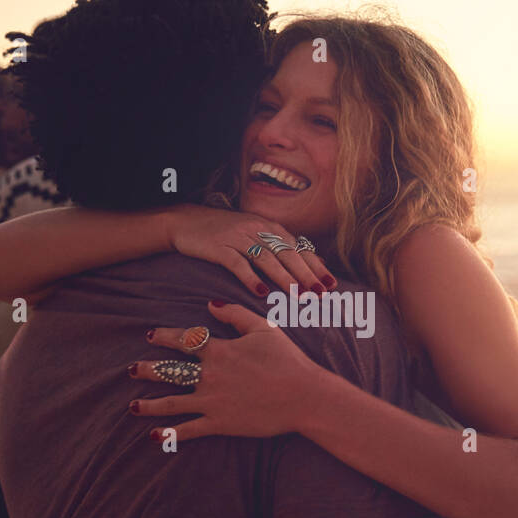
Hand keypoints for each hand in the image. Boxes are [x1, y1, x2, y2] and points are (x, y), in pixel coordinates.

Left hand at [127, 301, 329, 440]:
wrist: (303, 396)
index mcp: (220, 350)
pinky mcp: (219, 423)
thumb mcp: (263, 329)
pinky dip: (170, 434)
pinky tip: (153, 436)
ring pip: (172, 402)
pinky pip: (189, 430)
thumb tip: (210, 304)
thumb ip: (235, 314)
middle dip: (148, 370)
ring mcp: (212, 400)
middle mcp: (209, 375)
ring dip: (150, 405)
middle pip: (170, 371)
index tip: (150, 335)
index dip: (165, 336)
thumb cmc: (288, 360)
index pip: (184, 340)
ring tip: (132, 407)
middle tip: (132, 371)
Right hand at [164, 206, 337, 296]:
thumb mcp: (255, 232)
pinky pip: (237, 264)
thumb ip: (281, 246)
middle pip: (287, 254)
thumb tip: (315, 259)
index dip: (316, 266)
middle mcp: (257, 229)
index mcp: (269, 227)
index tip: (331, 284)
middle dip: (306, 275)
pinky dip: (250, 278)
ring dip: (285, 279)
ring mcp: (238, 238)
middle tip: (320, 294)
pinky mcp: (219, 248)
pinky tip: (260, 293)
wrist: (186, 221)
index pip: (299, 247)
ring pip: (267, 259)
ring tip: (298, 295)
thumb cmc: (223, 232)